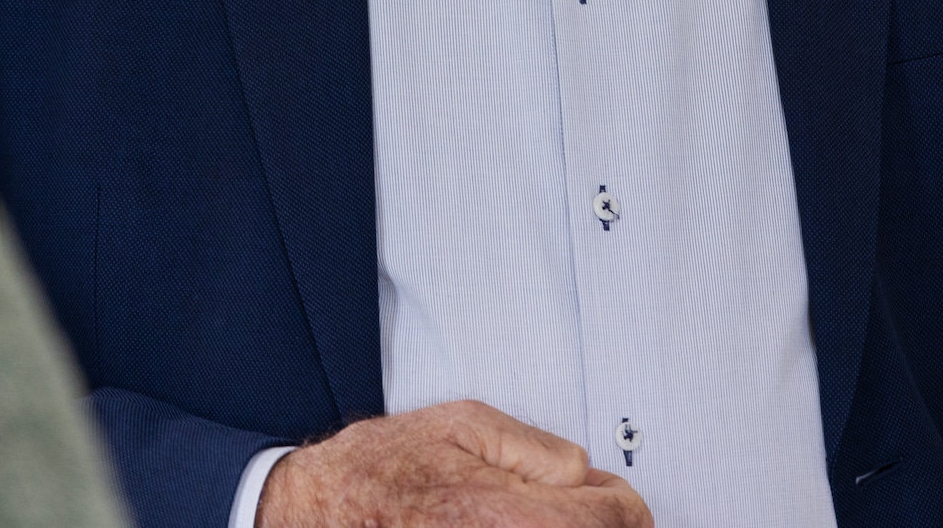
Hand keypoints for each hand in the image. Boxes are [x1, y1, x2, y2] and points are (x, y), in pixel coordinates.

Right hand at [257, 400, 651, 527]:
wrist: (323, 511)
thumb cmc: (381, 471)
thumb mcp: (464, 424)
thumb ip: (539, 450)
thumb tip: (585, 477)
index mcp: (509, 516)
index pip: (617, 520)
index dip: (619, 500)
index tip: (604, 495)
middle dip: (595, 522)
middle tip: (573, 507)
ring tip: (526, 518)